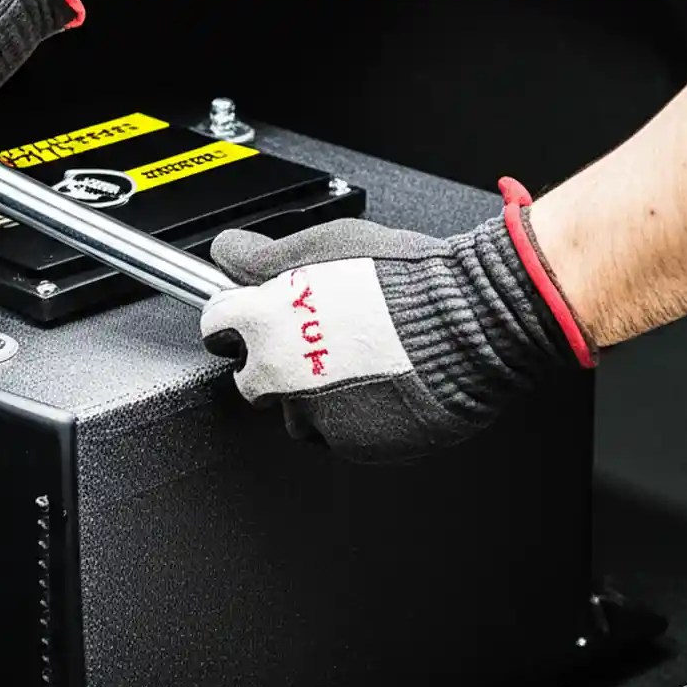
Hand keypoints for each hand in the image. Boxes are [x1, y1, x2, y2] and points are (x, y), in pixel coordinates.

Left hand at [200, 178, 597, 462]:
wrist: (471, 321)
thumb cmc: (405, 278)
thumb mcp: (326, 243)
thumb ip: (266, 255)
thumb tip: (231, 252)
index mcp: (264, 320)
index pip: (215, 325)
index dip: (232, 319)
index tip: (244, 320)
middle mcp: (279, 371)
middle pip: (250, 377)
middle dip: (272, 363)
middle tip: (314, 343)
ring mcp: (313, 412)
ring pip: (294, 412)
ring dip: (312, 394)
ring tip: (357, 364)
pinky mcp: (351, 443)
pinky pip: (337, 435)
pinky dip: (351, 416)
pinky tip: (377, 386)